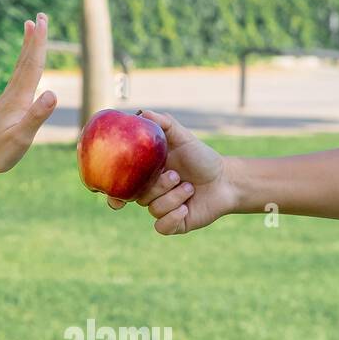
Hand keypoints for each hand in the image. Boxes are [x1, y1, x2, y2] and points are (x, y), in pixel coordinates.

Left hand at [0, 12, 58, 178]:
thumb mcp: (21, 138)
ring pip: (20, 67)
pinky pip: (18, 78)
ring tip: (29, 29)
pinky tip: (24, 66)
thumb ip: (36, 116)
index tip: (42, 21)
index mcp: (18, 98)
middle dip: (34, 38)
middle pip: (26, 60)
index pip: (33, 65)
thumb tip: (53, 93)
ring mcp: (8, 99)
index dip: (39, 43)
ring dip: (27, 48)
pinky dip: (23, 65)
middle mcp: (12, 94)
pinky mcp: (6, 106)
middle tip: (39, 16)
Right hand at [108, 109, 236, 234]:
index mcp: (145, 175)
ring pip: (153, 209)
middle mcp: (150, 193)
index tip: (112, 194)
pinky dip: (174, 216)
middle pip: (138, 196)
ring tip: (190, 187)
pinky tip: (187, 207)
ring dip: (174, 197)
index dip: (112, 192)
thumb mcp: (183, 137)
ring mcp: (161, 209)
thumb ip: (164, 124)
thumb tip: (143, 113)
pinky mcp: (174, 224)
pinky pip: (162, 226)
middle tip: (176, 175)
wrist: (226, 179)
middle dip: (158, 186)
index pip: (120, 187)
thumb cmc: (202, 157)